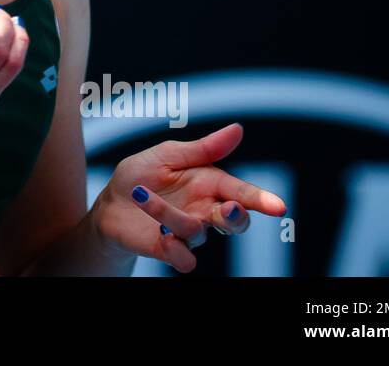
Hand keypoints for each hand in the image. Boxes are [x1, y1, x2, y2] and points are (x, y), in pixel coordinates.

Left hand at [90, 122, 286, 272]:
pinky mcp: (170, 250)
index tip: (278, 206)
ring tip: (142, 195)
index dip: (260, 199)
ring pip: (197, 232)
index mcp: (210, 184)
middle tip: (229, 209)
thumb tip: (238, 129)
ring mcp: (189, 233)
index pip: (241, 193)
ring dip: (169, 214)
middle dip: (236, 217)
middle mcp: (205, 211)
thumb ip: (204, 149)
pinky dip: (176, 250)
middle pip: (235, 221)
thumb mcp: (168, 155)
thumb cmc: (141, 176)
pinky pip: (185, 258)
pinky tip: (160, 235)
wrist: (110, 203)